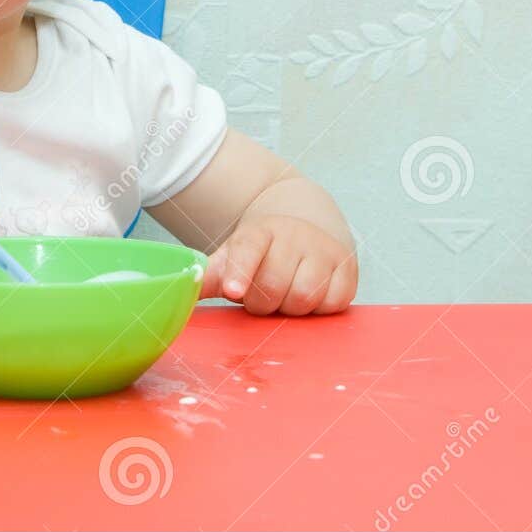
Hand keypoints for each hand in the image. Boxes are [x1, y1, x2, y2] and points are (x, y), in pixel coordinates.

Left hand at [199, 213, 355, 314]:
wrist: (307, 224)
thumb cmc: (265, 250)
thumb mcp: (235, 254)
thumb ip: (212, 273)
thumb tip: (183, 288)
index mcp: (260, 231)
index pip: (249, 250)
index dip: (240, 271)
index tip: (233, 290)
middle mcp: (295, 236)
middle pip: (274, 286)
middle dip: (262, 302)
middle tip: (261, 295)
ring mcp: (325, 251)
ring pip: (304, 298)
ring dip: (289, 307)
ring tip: (285, 294)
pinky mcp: (348, 270)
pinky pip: (333, 303)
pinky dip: (319, 308)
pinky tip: (310, 295)